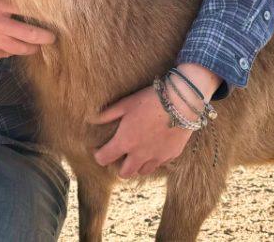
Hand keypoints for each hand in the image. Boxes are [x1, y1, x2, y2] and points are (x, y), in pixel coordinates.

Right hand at [0, 0, 54, 58]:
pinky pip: (3, 54)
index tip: (54, 14)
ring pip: (19, 47)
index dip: (42, 13)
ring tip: (38, 47)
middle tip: (53, 37)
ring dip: (31, 47)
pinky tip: (15, 50)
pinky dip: (11, 52)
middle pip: (30, 33)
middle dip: (45, 36)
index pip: (28, 9)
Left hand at [91, 64, 221, 178]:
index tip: (101, 150)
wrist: (182, 102)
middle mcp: (139, 155)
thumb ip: (107, 114)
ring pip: (143, 172)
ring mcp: (157, 157)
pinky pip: (160, 163)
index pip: (104, 159)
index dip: (99, 155)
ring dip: (138, 165)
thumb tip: (91, 120)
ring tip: (139, 153)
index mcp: (125, 142)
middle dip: (120, 166)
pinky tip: (156, 146)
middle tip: (122, 154)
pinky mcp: (171, 155)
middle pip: (124, 173)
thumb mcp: (126, 103)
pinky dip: (155, 159)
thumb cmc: (151, 100)